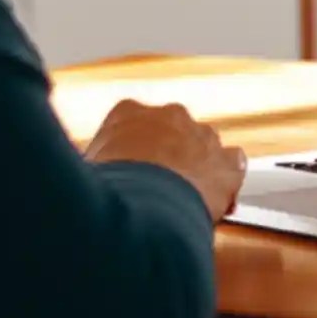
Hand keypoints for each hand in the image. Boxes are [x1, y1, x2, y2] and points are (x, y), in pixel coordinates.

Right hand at [85, 100, 247, 221]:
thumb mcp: (85, 172)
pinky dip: (227, 179)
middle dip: (164, 156)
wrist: (143, 204)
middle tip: (155, 188)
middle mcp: (168, 115)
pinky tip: (218, 200)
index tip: (126, 171)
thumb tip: (83, 182)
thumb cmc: (108, 188)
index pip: (128, 124)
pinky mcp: (226, 161)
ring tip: (184, 198)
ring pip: (203, 145)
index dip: (128, 151)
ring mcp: (201, 135)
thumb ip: (93, 167)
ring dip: (195, 166)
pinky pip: (233, 163)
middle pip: (169, 132)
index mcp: (128, 113)